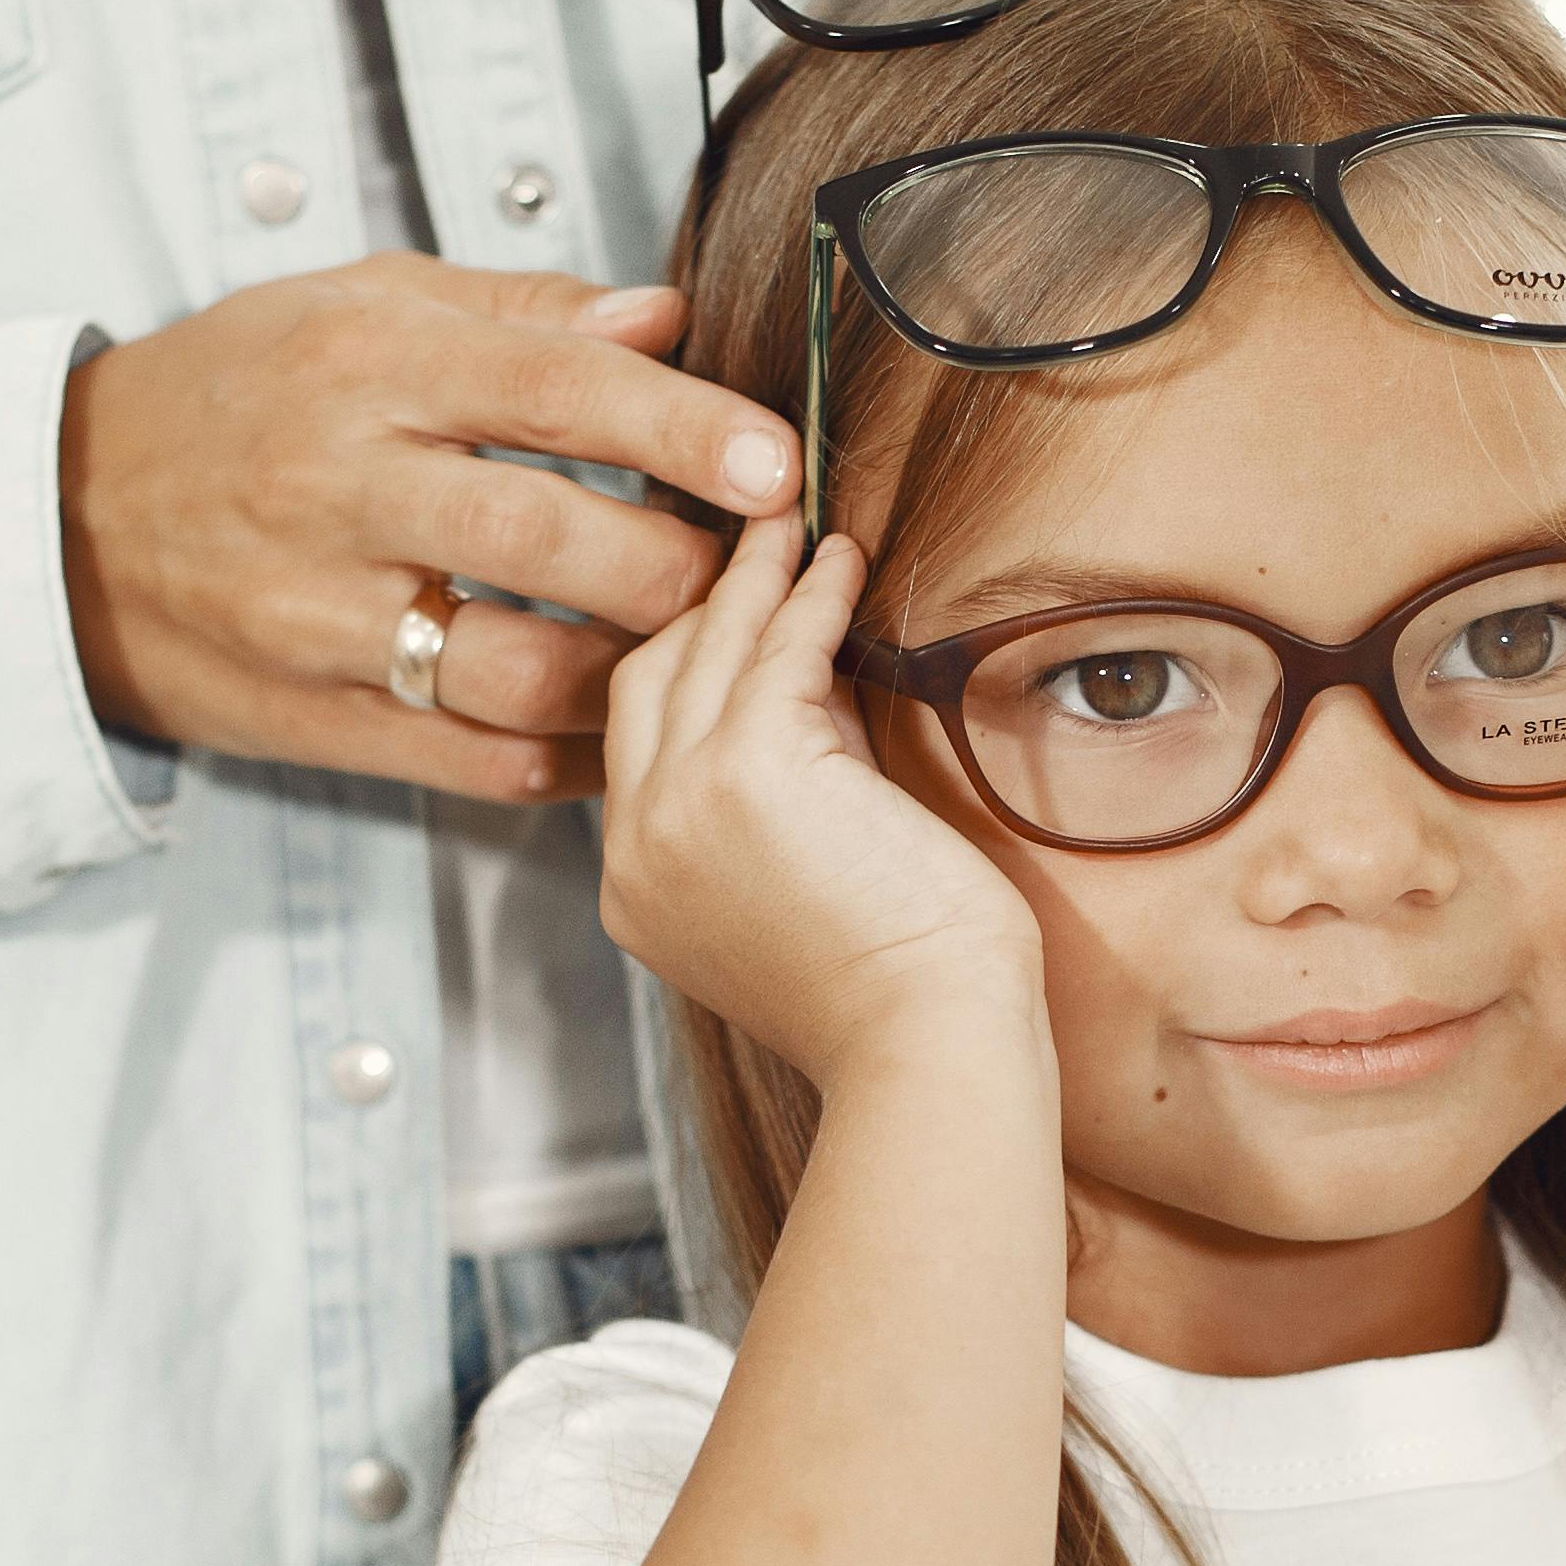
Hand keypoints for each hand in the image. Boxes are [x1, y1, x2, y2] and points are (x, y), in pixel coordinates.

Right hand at [56, 258, 800, 799]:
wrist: (64, 517)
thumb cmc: (239, 393)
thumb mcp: (359, 305)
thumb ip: (523, 313)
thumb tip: (666, 318)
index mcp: (365, 368)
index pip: (552, 392)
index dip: (680, 430)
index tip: (778, 461)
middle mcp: (339, 491)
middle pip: (545, 544)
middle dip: (673, 566)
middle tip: (743, 567)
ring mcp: (320, 618)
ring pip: (518, 673)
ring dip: (630, 673)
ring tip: (683, 647)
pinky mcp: (315, 717)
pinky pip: (473, 760)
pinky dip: (565, 753)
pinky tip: (608, 720)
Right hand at [599, 514, 1042, 1089]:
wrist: (927, 1048)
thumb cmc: (901, 999)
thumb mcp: (803, 891)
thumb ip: (785, 800)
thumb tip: (819, 690)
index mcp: (641, 891)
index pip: (639, 744)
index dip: (683, 663)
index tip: (727, 607)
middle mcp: (638, 846)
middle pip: (646, 680)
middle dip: (700, 601)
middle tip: (750, 532)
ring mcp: (678, 805)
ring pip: (702, 652)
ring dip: (755, 574)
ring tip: (795, 517)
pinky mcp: (747, 769)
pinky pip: (775, 649)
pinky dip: (809, 593)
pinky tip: (841, 556)